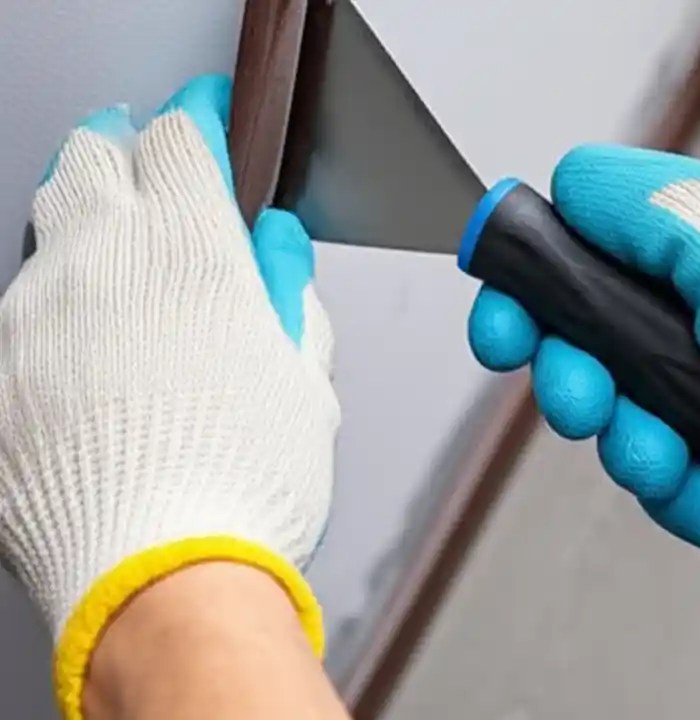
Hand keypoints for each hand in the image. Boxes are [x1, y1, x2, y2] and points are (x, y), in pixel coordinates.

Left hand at [0, 75, 338, 717]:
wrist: (160, 575)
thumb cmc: (243, 484)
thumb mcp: (305, 376)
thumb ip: (288, 293)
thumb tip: (276, 248)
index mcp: (190, 250)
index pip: (178, 135)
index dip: (196, 116)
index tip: (206, 116)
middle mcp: (99, 262)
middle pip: (91, 155)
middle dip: (123, 145)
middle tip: (149, 162)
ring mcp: (34, 313)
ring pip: (46, 225)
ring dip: (83, 218)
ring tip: (118, 248)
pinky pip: (21, 305)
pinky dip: (56, 299)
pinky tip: (88, 337)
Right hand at [467, 145, 699, 661]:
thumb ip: (659, 214)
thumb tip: (586, 181)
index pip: (617, 240)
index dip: (548, 281)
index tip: (507, 322)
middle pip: (615, 337)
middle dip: (587, 378)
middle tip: (585, 402)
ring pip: (640, 416)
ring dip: (644, 450)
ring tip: (682, 463)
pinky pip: (683, 477)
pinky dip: (695, 498)